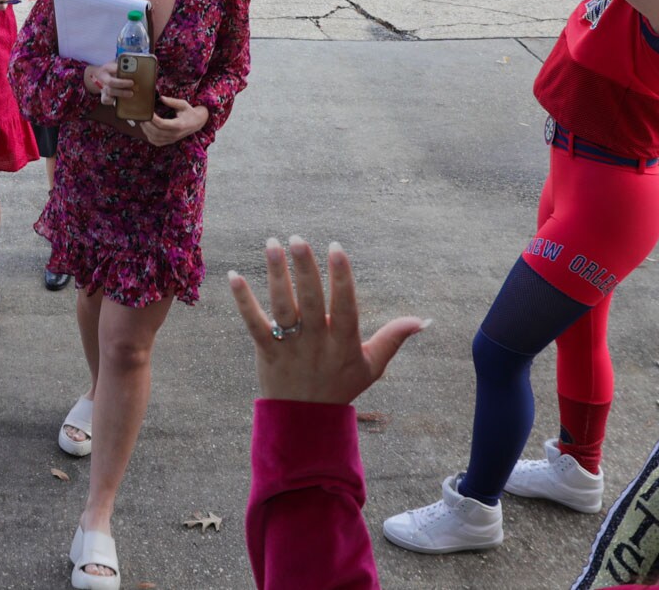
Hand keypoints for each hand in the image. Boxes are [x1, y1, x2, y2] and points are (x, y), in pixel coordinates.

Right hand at [84, 61, 131, 103]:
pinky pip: (105, 100)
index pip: (111, 67)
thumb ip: (122, 61)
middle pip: (111, 82)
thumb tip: (131, 59)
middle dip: (122, 83)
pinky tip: (119, 100)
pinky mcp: (103, 96)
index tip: (126, 68)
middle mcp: (104, 78)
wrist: (99, 77)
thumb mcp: (115, 63)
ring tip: (131, 93)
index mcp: (107, 68)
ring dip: (121, 93)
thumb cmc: (112, 70)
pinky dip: (112, 101)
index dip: (117, 69)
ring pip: (110, 91)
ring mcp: (103, 87)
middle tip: (132, 83)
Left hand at [138, 95, 206, 145]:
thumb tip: (161, 98)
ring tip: (142, 122)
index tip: (148, 112)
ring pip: (155, 138)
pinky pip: (156, 142)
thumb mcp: (183, 104)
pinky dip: (149, 137)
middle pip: (157, 132)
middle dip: (147, 125)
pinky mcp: (169, 142)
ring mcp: (172, 139)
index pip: (163, 124)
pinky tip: (146, 129)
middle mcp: (175, 134)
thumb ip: (172, 101)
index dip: (153, 119)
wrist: (197, 123)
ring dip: (146, 131)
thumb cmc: (189, 112)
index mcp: (179, 125)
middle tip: (142, 117)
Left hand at [228, 237, 427, 405]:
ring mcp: (290, 347)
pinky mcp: (266, 351)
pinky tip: (234, 275)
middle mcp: (316, 343)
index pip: (345, 306)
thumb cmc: (340, 387)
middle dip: (304, 269)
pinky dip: (243, 300)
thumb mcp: (372, 366)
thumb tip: (424, 320)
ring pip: (282, 307)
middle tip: (298, 238)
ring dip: (275, 275)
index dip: (341, 278)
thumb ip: (394, 338)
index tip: (336, 248)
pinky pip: (253, 323)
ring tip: (272, 244)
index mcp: (344, 344)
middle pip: (311, 302)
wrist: (304, 421)